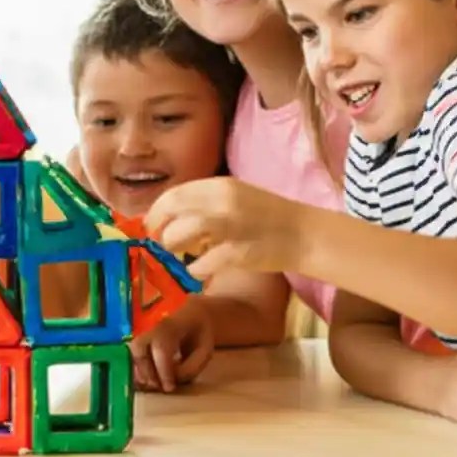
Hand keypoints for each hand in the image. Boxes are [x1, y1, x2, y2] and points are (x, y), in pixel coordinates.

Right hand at [128, 305, 213, 392]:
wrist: (195, 316)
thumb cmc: (201, 334)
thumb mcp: (204, 351)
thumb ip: (190, 367)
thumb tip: (173, 380)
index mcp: (172, 327)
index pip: (161, 348)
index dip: (163, 370)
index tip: (169, 388)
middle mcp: (154, 328)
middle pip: (139, 347)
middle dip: (146, 370)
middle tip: (158, 386)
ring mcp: (146, 333)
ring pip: (134, 351)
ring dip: (140, 371)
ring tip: (154, 385)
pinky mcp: (142, 341)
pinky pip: (134, 356)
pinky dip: (138, 370)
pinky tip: (148, 381)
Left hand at [145, 177, 304, 280]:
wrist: (304, 234)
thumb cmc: (266, 218)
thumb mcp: (234, 198)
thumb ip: (204, 204)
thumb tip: (169, 218)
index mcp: (220, 185)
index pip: (174, 193)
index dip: (156, 211)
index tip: (151, 226)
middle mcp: (223, 200)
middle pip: (172, 209)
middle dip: (158, 228)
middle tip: (159, 244)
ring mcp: (231, 225)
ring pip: (182, 232)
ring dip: (172, 246)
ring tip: (177, 255)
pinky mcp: (239, 251)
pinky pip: (202, 263)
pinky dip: (195, 269)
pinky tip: (198, 271)